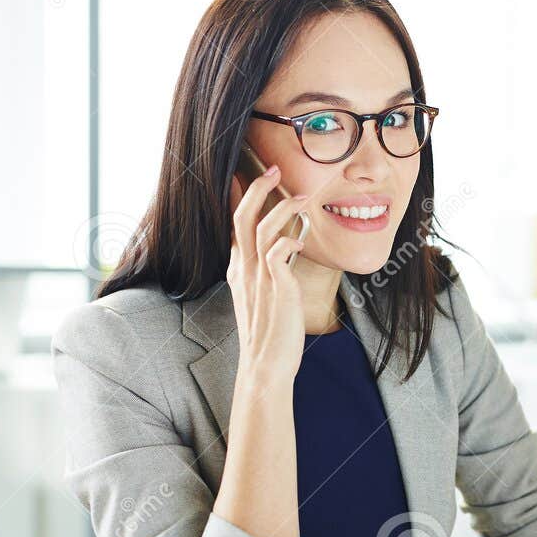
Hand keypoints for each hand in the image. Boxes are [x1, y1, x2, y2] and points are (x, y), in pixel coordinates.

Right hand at [226, 163, 310, 378]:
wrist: (265, 367)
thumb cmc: (271, 335)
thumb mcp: (263, 299)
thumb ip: (267, 275)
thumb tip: (280, 255)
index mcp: (239, 270)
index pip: (233, 225)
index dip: (239, 197)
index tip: (247, 174)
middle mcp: (244, 270)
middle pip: (241, 216)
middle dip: (257, 188)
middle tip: (274, 169)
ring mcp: (258, 278)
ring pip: (261, 228)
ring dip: (283, 207)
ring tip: (303, 196)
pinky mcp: (276, 288)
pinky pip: (279, 252)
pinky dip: (291, 240)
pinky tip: (303, 241)